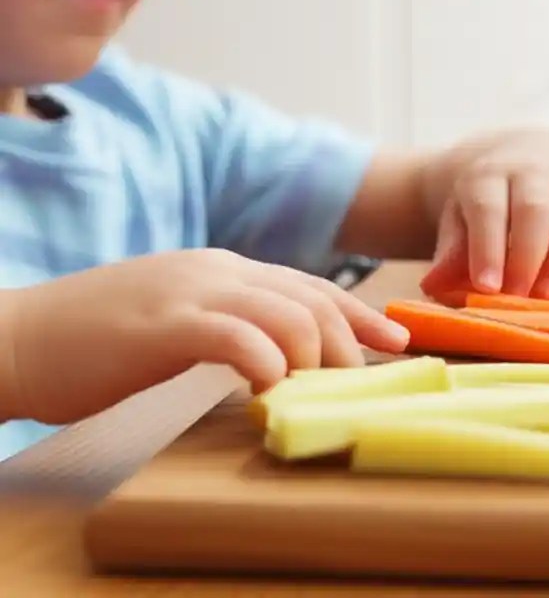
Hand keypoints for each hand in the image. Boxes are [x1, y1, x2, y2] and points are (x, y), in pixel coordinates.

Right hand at [0, 249, 410, 424]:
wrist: (14, 337)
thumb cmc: (95, 341)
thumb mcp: (177, 321)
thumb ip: (229, 324)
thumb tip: (282, 355)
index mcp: (222, 268)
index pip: (310, 286)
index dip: (361, 314)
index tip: (398, 341)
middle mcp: (216, 270)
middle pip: (314, 299)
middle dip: (354, 340)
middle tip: (368, 379)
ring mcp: (192, 292)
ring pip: (291, 315)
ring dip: (318, 358)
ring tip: (320, 393)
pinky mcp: (166, 324)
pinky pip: (241, 339)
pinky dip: (271, 366)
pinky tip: (272, 391)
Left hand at [419, 131, 548, 297]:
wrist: (520, 150)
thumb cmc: (488, 196)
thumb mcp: (461, 216)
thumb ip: (453, 250)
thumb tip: (432, 286)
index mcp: (488, 173)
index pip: (488, 207)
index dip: (488, 248)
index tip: (488, 287)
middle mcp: (533, 167)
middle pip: (534, 208)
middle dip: (527, 256)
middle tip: (519, 297)